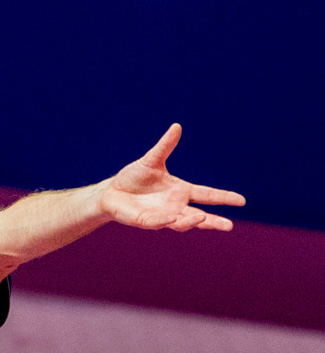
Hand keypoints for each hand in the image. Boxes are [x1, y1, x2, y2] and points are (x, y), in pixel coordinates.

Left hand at [102, 123, 244, 231]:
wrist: (111, 192)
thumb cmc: (134, 177)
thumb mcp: (152, 160)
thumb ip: (165, 146)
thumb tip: (176, 126)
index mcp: (181, 191)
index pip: (207, 194)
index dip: (223, 197)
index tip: (242, 200)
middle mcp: (175, 206)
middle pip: (199, 216)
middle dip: (213, 222)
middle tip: (229, 226)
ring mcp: (161, 215)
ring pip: (180, 222)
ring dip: (191, 221)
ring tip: (202, 218)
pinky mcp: (145, 221)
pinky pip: (157, 222)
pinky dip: (165, 220)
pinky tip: (173, 218)